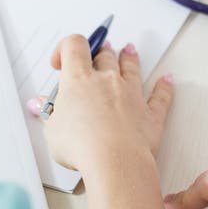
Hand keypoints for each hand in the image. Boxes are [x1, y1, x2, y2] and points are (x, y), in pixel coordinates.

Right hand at [43, 35, 173, 174]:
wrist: (115, 162)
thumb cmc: (82, 146)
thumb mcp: (52, 130)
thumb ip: (50, 114)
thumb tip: (40, 106)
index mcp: (80, 79)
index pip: (74, 46)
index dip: (65, 47)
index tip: (60, 59)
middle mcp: (107, 80)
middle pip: (105, 55)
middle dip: (99, 52)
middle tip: (97, 52)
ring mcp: (131, 94)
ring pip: (131, 68)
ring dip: (129, 58)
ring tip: (129, 50)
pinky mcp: (150, 113)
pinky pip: (160, 95)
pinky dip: (164, 86)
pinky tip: (167, 80)